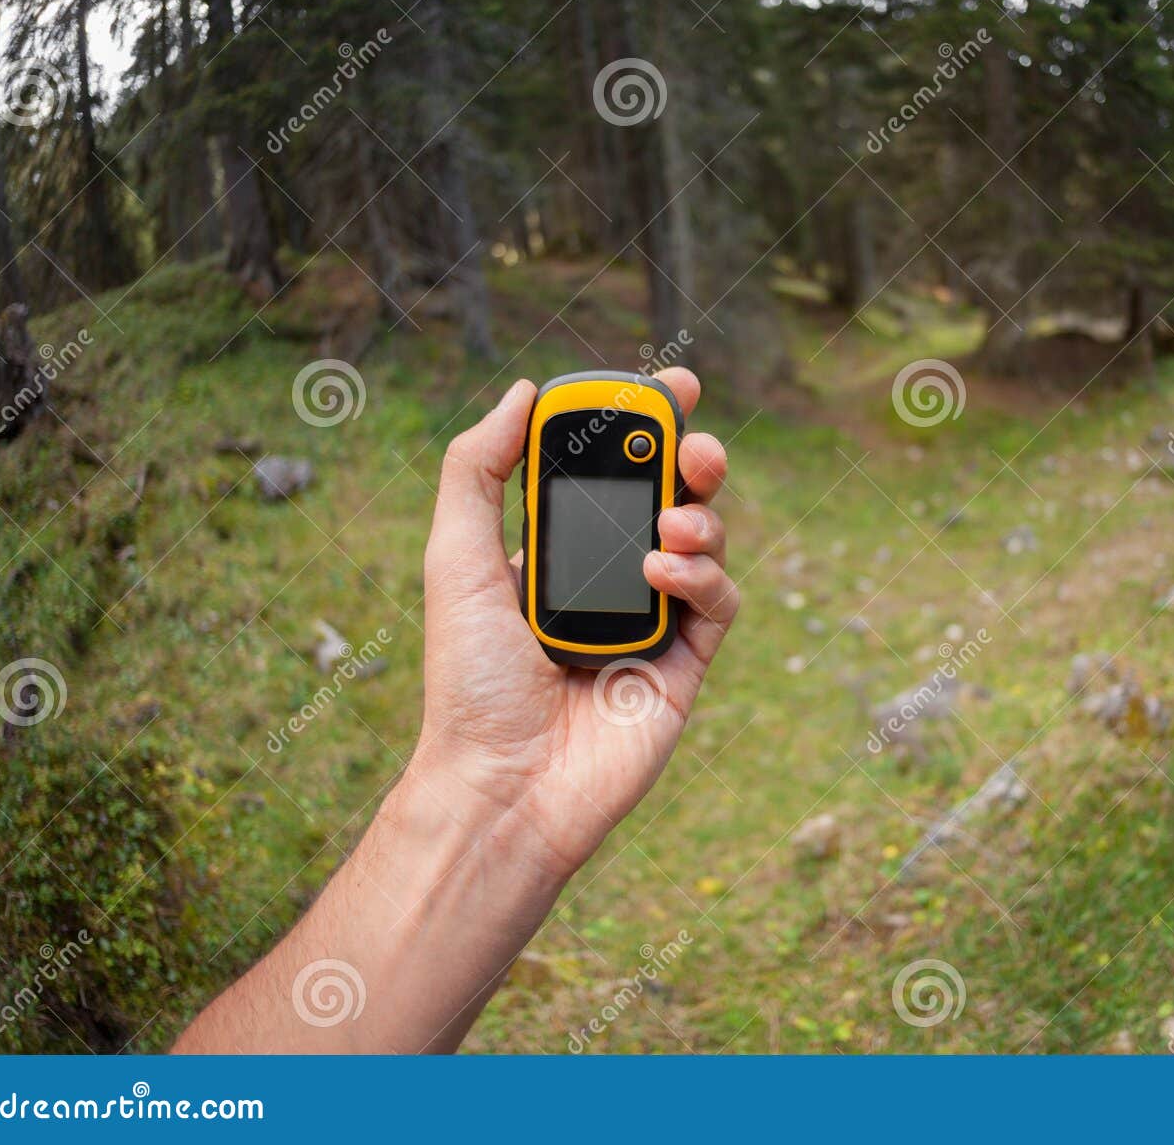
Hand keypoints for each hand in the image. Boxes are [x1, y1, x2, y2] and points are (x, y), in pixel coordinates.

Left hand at [411, 367, 738, 880]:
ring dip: (699, 516)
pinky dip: (702, 575)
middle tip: (695, 442)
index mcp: (556, 553)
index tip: (668, 386)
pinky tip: (665, 573)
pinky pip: (717, 602)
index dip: (643, 427)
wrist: (502, 787)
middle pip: (670, 498)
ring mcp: (652, 623)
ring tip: (674, 522)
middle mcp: (609, 582)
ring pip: (705, 542)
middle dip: (692, 459)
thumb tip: (520, 394)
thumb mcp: (456, 560)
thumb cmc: (470, 683)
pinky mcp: (686, 666)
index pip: (609, 472)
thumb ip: (476, 471)